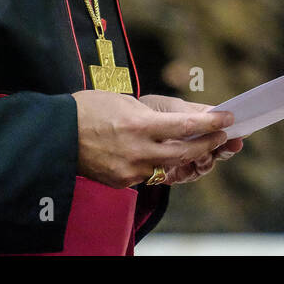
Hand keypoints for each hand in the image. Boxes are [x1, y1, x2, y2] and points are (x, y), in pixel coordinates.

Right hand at [71, 89, 234, 188]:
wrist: (54, 135)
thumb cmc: (87, 109)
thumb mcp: (123, 101)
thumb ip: (154, 113)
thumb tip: (183, 119)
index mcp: (139, 124)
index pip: (186, 125)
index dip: (211, 122)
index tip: (228, 118)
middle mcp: (138, 150)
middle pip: (186, 152)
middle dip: (208, 144)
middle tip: (222, 135)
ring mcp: (130, 170)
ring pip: (170, 166)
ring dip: (188, 157)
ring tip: (199, 146)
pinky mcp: (122, 182)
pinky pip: (148, 174)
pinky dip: (158, 164)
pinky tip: (161, 155)